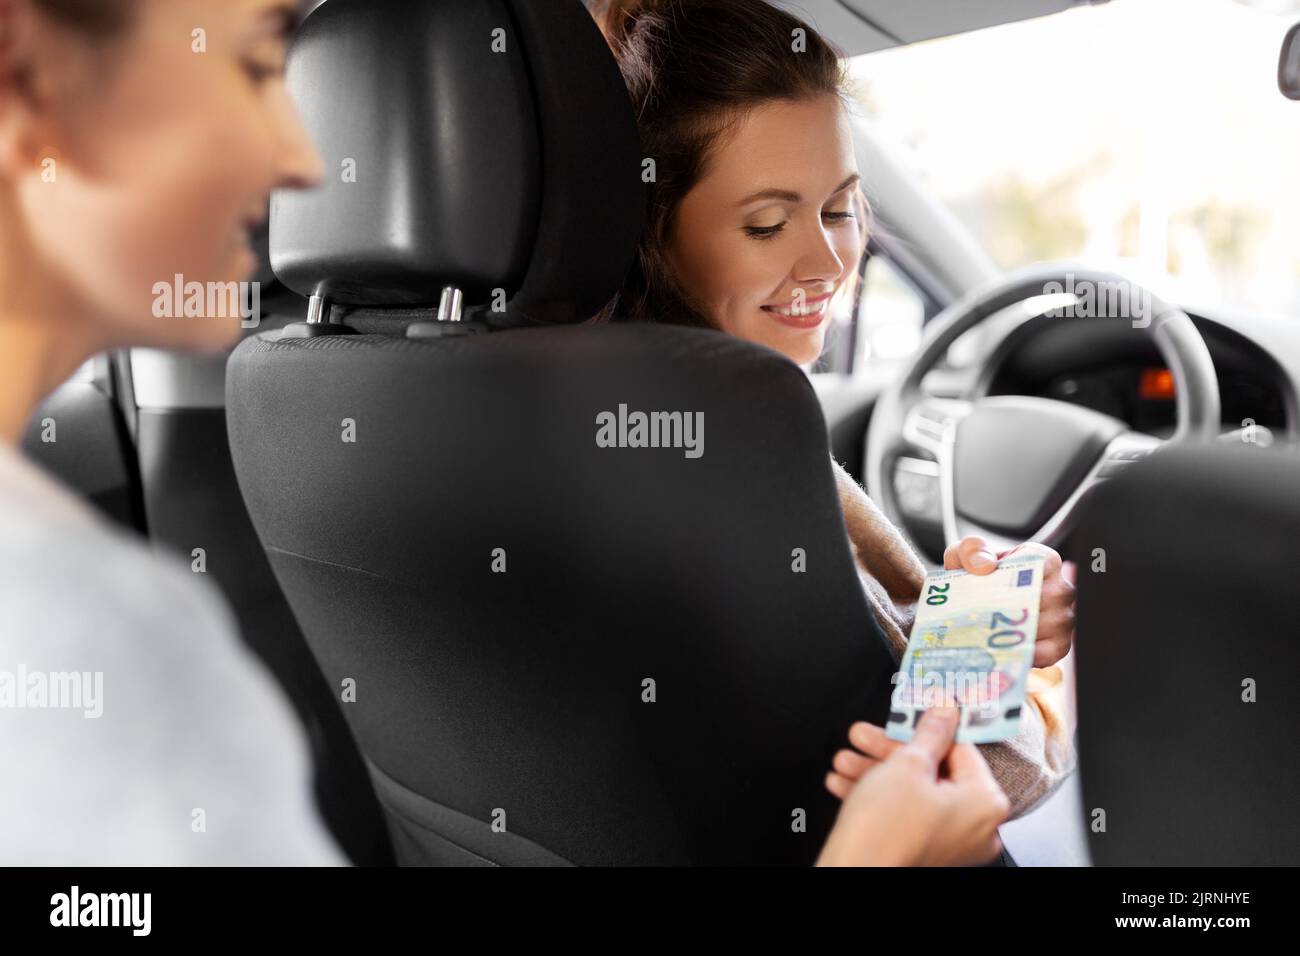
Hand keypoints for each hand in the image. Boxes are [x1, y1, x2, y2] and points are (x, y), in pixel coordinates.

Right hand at [817, 709, 1009, 866]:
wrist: (855, 870)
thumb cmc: (886, 828)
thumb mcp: (907, 763)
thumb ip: (930, 732)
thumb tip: (944, 711)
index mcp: (985, 802)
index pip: (960, 749)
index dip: (926, 728)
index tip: (908, 715)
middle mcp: (977, 827)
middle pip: (933, 770)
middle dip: (889, 751)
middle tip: (865, 737)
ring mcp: (952, 843)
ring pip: (914, 792)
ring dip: (876, 771)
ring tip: (846, 761)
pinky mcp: (927, 852)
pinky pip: (906, 814)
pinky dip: (880, 797)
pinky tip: (847, 784)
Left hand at [942, 536, 1075, 667]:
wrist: (977, 601)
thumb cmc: (977, 575)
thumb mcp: (965, 554)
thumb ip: (971, 549)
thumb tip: (984, 565)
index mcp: (1044, 560)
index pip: (1040, 564)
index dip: (1011, 575)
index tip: (986, 582)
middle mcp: (1061, 589)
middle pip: (1038, 600)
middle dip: (1005, 609)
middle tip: (977, 615)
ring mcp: (1064, 619)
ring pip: (1039, 627)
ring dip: (1010, 633)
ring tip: (981, 634)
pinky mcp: (1060, 645)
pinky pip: (1045, 654)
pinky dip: (1021, 654)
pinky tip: (998, 651)